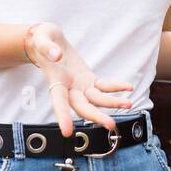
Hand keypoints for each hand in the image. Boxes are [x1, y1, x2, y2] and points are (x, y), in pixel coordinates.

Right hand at [25, 21, 133, 136]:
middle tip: (111, 125)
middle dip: (96, 116)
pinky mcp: (88, 79)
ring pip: (96, 99)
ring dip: (112, 103)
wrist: (47, 40)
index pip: (58, 102)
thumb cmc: (41, 39)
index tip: (67, 132)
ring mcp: (79, 86)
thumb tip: (57, 55)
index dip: (63, 116)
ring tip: (129, 104)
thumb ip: (48, 48)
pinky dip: (116, 87)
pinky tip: (128, 88)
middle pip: (82, 107)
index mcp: (54, 81)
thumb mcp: (41, 38)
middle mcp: (68, 88)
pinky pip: (103, 86)